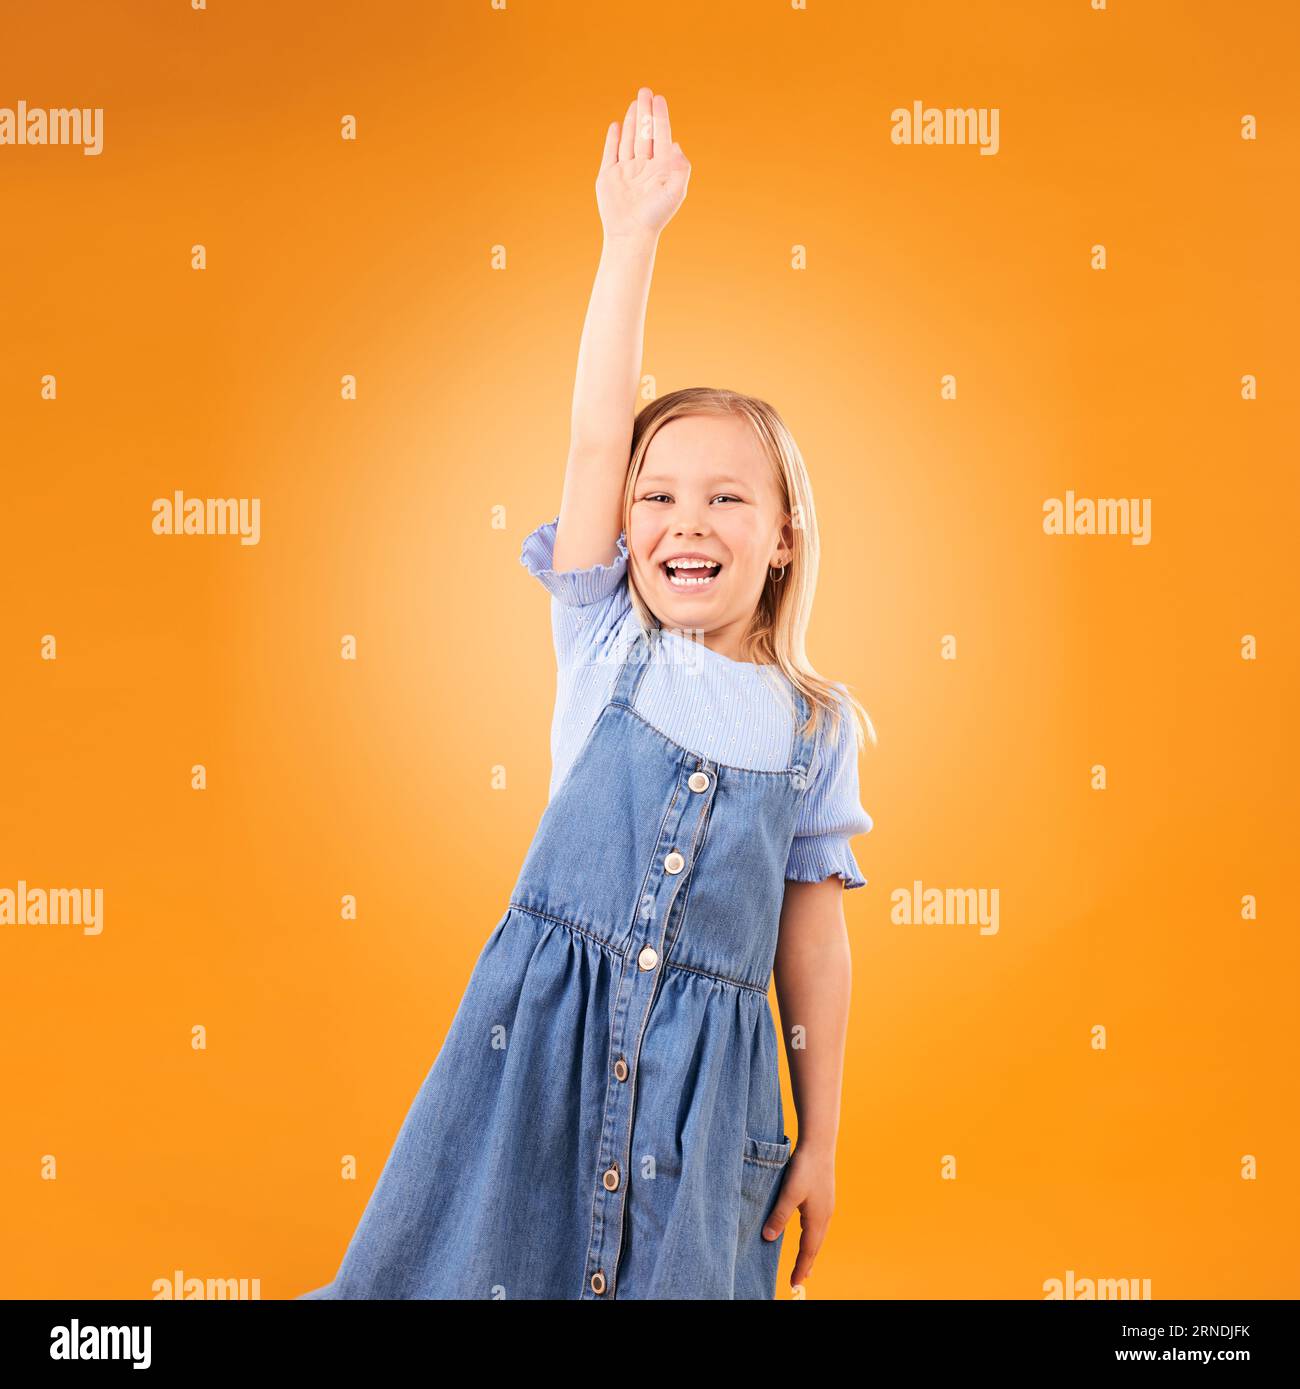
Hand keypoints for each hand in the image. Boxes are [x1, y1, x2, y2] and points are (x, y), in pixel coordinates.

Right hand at [596, 87, 690, 239]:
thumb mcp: (676, 192)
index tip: (659, 99)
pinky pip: (610, 153)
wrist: (630, 234)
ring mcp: (626, 170)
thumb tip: (677, 145)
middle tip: (645, 91)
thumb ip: (680, 168)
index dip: (660, 117)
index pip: (661, 136)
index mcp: (660, 168)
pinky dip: (613, 139)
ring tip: (634, 103)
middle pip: (644, 133)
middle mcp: (644, 166)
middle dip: (645, 112)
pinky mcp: (609, 176)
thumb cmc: (655, 216)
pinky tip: (616, 126)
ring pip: (628, 139)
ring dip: (631, 121)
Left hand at [762, 1141, 833, 1291]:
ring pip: (817, 1234)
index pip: (808, 1251)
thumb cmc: (805, 1168)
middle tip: (801, 1279)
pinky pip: (818, 1223)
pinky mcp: (824, 1196)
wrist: (820, 1144)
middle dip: (808, 1262)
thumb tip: (768, 1237)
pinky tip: (807, 1230)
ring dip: (810, 1249)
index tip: (794, 1283)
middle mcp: (825, 1215)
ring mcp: (826, 1205)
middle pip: (815, 1245)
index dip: (801, 1268)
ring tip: (805, 1260)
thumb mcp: (789, 1193)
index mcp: (817, 1219)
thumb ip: (779, 1216)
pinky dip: (812, 1234)